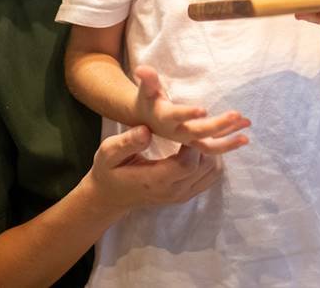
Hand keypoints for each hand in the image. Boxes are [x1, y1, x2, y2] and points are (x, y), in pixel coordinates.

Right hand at [87, 126, 223, 210]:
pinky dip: (211, 160)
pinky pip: (210, 178)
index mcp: (155, 180)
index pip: (187, 164)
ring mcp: (181, 195)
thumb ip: (126, 143)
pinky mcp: (186, 194)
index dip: (194, 144)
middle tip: (203, 123)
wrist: (111, 197)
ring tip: (202, 133)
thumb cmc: (109, 171)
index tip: (189, 126)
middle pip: (205, 167)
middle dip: (208, 144)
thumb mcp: (108, 154)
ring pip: (212, 172)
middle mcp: (173, 191)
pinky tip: (201, 145)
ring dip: (212, 151)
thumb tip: (147, 131)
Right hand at [131, 65, 250, 153]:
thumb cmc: (148, 101)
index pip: (176, 117)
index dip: (188, 114)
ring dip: (229, 139)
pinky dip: (229, 140)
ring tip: (247, 127)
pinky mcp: (196, 144)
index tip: (203, 109)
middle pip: (199, 132)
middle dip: (218, 125)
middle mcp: (177, 133)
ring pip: (209, 146)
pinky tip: (245, 135)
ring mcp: (187, 141)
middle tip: (237, 114)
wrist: (145, 125)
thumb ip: (148, 80)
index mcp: (164, 119)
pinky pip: (214, 146)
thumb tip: (141, 69)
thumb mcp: (146, 90)